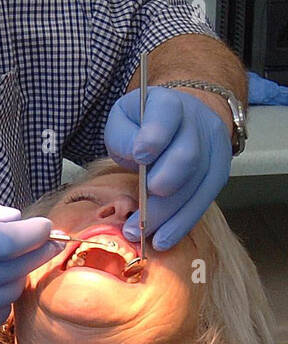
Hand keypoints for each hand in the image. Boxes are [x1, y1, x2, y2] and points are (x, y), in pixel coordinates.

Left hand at [105, 85, 231, 248]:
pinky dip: (182, 223)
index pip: (167, 114)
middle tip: (140, 211)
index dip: (155, 135)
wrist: (180, 120)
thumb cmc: (143, 124)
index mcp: (169, 103)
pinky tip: (164, 239)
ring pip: (197, 184)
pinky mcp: (220, 173)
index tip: (140, 156)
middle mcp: (198, 123)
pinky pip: (204, 201)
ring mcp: (214, 149)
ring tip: (143, 234)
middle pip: (187, 156)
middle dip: (164, 186)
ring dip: (169, 215)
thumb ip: (122, 134)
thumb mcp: (123, 120)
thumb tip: (135, 155)